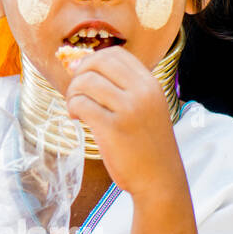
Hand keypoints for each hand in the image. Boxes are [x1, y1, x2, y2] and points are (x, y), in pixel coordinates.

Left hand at [64, 45, 182, 197]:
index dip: (93, 60)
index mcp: (150, 84)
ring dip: (72, 94)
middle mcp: (142, 92)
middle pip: (98, 62)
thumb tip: (84, 69)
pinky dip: (73, 108)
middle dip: (79, 74)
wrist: (160, 180)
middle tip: (76, 94)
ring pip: (85, 82)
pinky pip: (82, 104)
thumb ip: (125, 89)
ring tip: (75, 109)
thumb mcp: (147, 109)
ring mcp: (128, 109)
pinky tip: (77, 119)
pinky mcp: (113, 128)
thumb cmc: (148, 147)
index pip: (116, 53)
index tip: (83, 75)